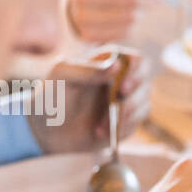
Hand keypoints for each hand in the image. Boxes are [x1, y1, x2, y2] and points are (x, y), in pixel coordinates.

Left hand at [28, 53, 148, 153]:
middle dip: (135, 92)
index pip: (135, 59)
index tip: (125, 81)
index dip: (137, 68)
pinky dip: (122, 127)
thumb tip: (117, 66)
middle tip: (120, 98)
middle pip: (145, 80)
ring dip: (125, 114)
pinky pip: (136, 122)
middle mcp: (120, 80)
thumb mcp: (62, 75)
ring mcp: (124, 101)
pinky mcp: (126, 122)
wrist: (46, 131)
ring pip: (143, 103)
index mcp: (107, 63)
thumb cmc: (51, 96)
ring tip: (100, 126)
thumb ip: (88, 69)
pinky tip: (101, 132)